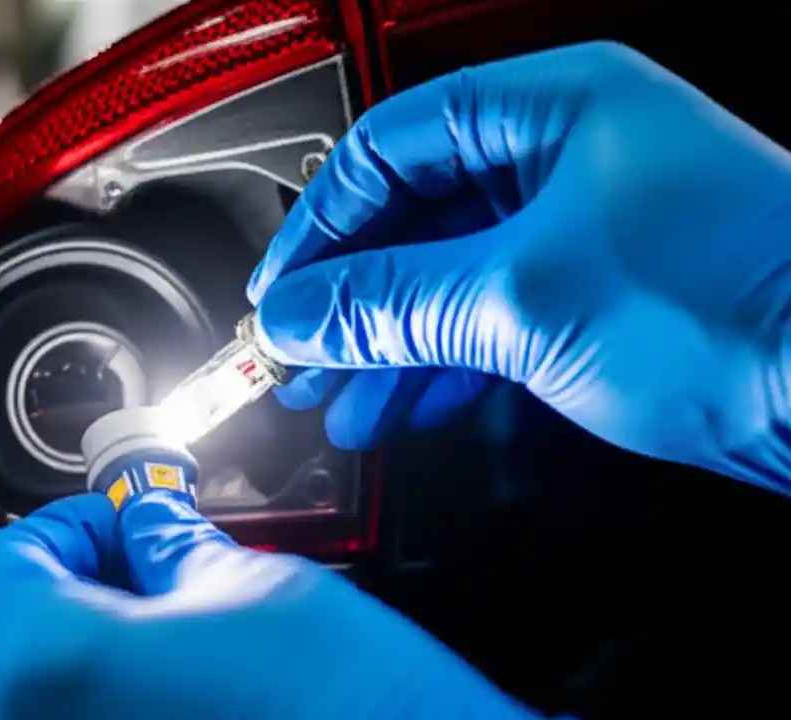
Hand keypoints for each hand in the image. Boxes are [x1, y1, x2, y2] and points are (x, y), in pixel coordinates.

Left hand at [0, 492, 537, 719]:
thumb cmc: (348, 707)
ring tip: (147, 631)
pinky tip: (155, 691)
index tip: (115, 516)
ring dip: (56, 656)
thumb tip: (141, 521)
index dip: (61, 525)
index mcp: (40, 662)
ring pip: (4, 708)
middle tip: (129, 565)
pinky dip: (81, 710)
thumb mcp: (246, 584)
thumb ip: (165, 543)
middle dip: (51, 589)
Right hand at [247, 41, 790, 493]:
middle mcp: (567, 155)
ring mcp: (584, 228)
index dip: (321, 224)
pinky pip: (488, 317)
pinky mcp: (599, 295)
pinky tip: (399, 406)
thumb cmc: (741, 308)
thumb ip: (390, 305)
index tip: (281, 293)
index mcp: (556, 106)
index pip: (390, 146)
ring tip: (335, 397)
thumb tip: (299, 317)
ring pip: (447, 274)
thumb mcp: (523, 298)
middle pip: (414, 215)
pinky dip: (438, 363)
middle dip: (348, 295)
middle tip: (298, 353)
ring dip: (385, 342)